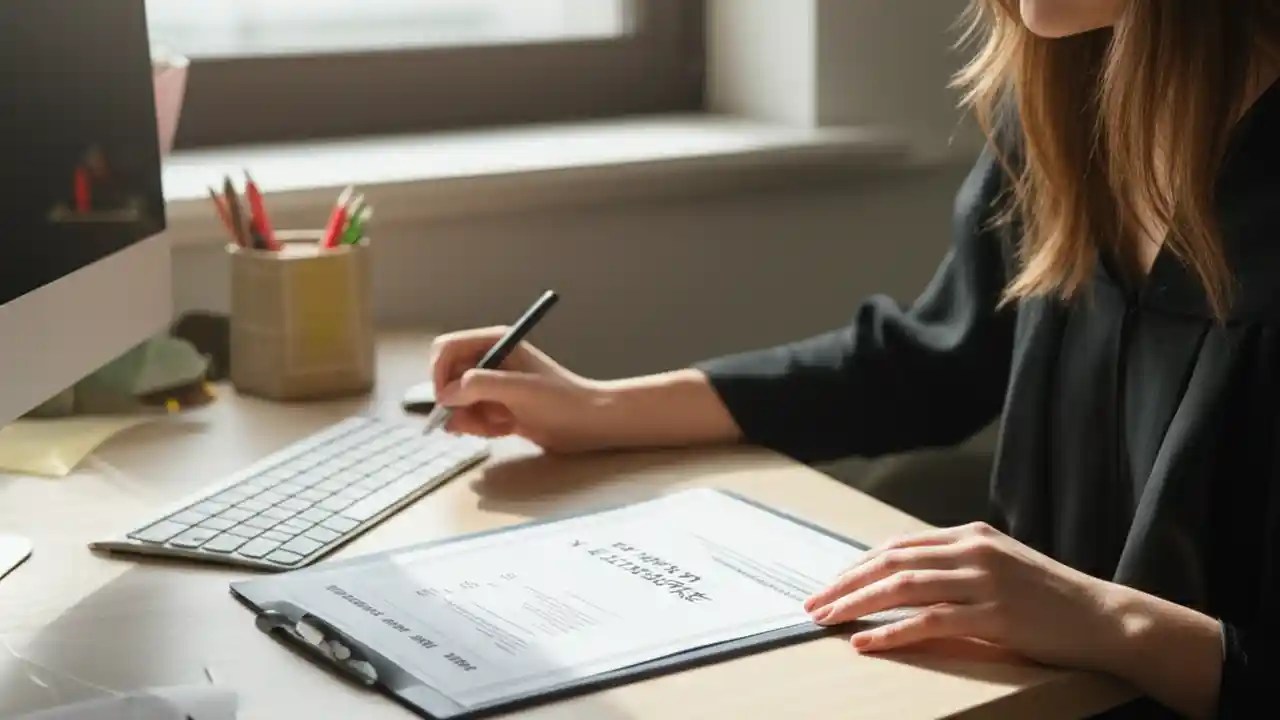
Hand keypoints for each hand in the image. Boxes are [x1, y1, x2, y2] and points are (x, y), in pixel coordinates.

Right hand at [429, 326, 615, 452]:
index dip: (439, 373)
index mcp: (495, 343)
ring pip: (457, 402)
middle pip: (448, 377)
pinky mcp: (499, 408)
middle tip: (468, 420)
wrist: (590, 424)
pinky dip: (480, 428)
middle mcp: (491, 361)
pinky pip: (472, 418)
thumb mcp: (520, 389)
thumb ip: (480, 385)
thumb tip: (445, 394)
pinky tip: (504, 430)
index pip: (447, 348)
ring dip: (468, 419)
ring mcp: (494, 386)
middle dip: (454, 402)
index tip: (444, 399)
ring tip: (496, 426)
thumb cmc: (561, 400)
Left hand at [803, 522, 1119, 670]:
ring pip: (901, 587)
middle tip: (812, 603)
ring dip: (856, 604)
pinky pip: (929, 622)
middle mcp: (972, 551)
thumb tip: (905, 577)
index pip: (897, 546)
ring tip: (827, 620)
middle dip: (845, 583)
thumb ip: (957, 565)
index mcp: (970, 535)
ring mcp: (983, 581)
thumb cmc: (1049, 597)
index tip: (830, 585)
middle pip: (890, 562)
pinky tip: (866, 642)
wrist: (1103, 617)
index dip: (858, 566)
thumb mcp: (1000, 566)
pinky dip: (891, 632)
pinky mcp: (994, 615)